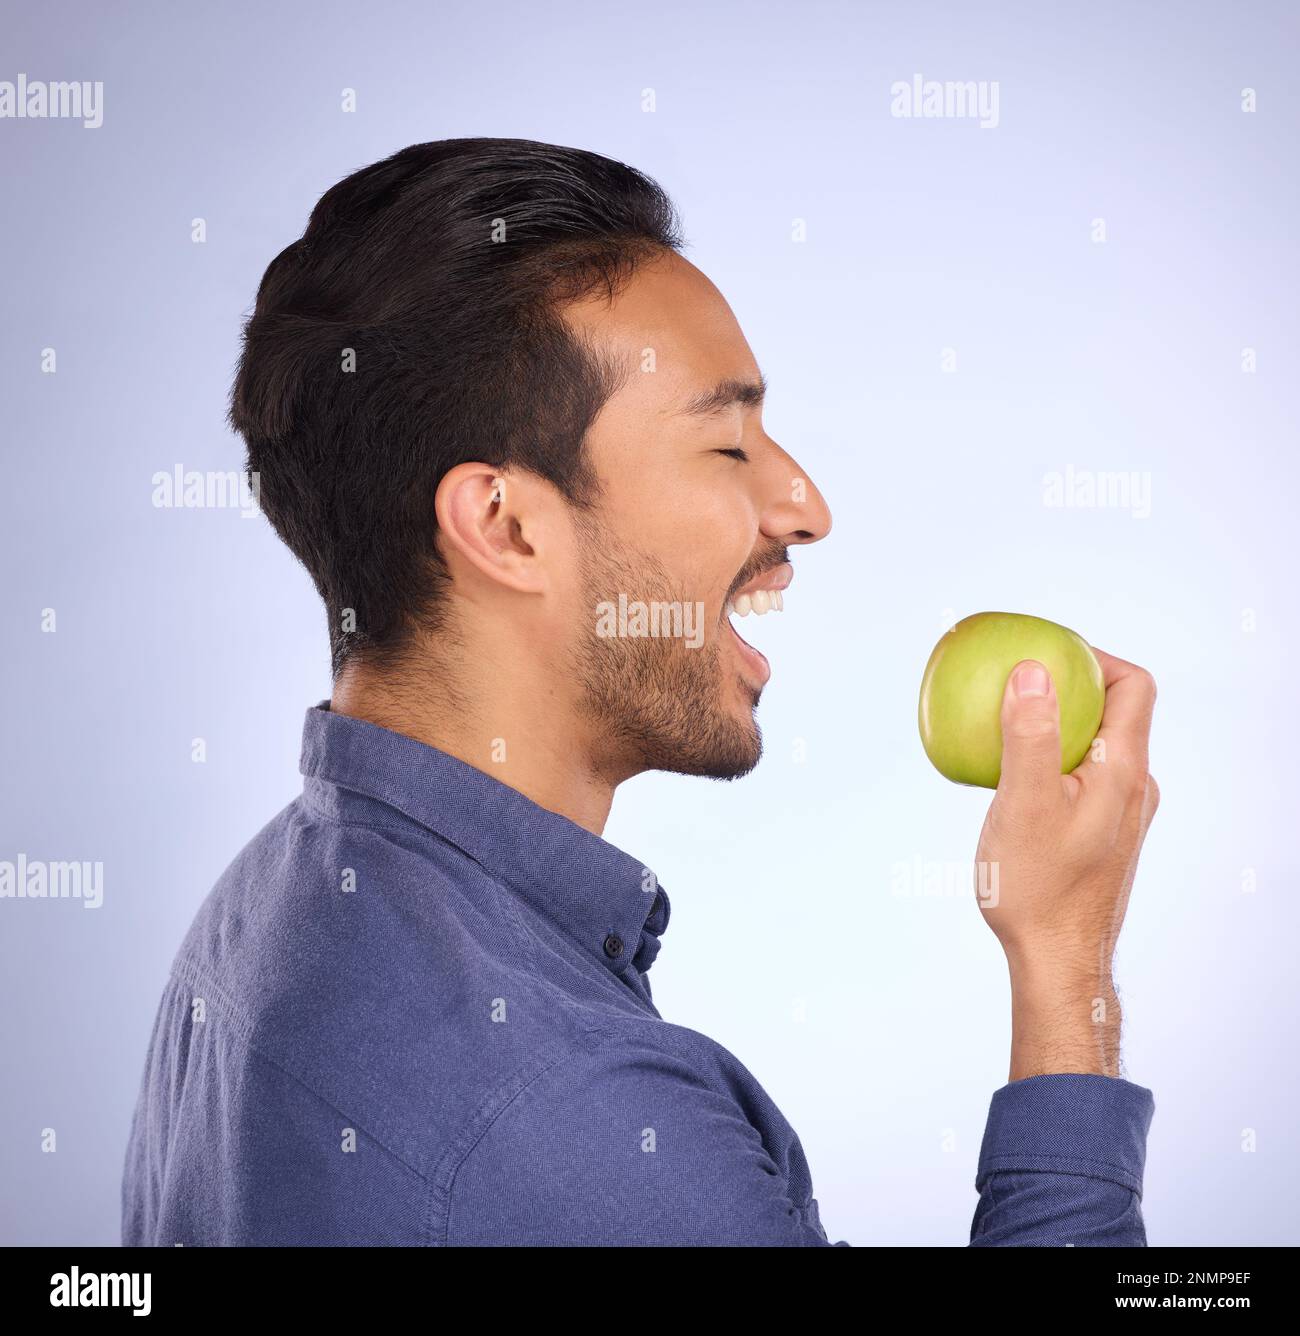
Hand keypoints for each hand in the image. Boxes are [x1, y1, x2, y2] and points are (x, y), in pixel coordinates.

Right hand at [974, 649, 1159, 1078]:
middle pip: (1116, 712)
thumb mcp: (1024, 804)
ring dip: (1056, 726)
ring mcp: (1120, 815)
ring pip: (1096, 748)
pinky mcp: (1101, 837)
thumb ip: (1030, 734)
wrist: (1056, 962)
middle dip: (1068, 686)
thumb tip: (1032, 669)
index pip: (1133, 686)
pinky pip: (1081, 779)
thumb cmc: (1038, 888)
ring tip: (1003, 726)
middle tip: (1014, 682)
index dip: (1096, 657)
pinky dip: (1049, 762)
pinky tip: (1007, 781)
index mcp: (1125, 771)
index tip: (1046, 654)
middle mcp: (1133, 788)